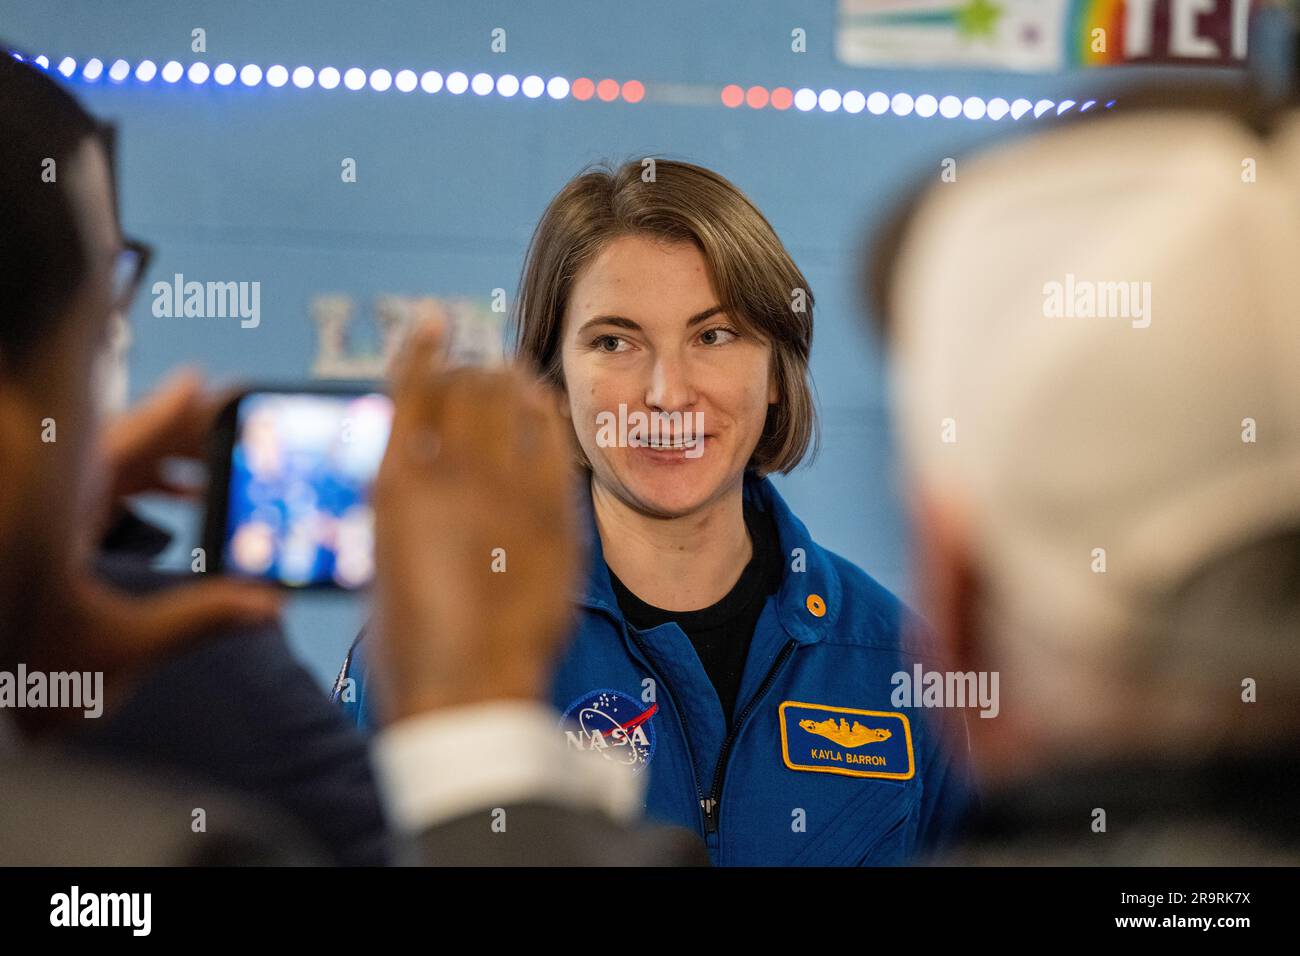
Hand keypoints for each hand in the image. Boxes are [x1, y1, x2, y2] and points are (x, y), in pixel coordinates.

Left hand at [14, 369, 279, 737]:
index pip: (126, 446)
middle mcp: (56, 502)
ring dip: (175, 460)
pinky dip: (154, 482)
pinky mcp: (55, 531)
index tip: (209, 387)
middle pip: (129, 447)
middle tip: (243, 428)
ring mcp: (54, 514)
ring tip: (227, 464)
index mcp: (61, 514)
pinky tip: (186, 496)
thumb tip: (268, 607)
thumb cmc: (21, 670)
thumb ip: (199, 621)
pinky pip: (112, 486)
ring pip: (121, 465)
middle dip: (189, 436)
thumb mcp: (119, 648)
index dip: (172, 414)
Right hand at [369, 319, 581, 722]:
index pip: (412, 388)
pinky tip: (544, 407)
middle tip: (475, 369)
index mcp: (396, 488)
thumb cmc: (412, 640)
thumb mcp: (383, 559)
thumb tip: (411, 469)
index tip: (432, 323)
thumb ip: (401, 504)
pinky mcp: (557, 518)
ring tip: (511, 375)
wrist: (469, 692)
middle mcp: (454, 479)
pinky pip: (555, 443)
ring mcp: (512, 497)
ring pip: (517, 404)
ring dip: (510, 380)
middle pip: (468, 386)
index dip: (423, 347)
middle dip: (469, 369)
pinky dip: (546, 415)